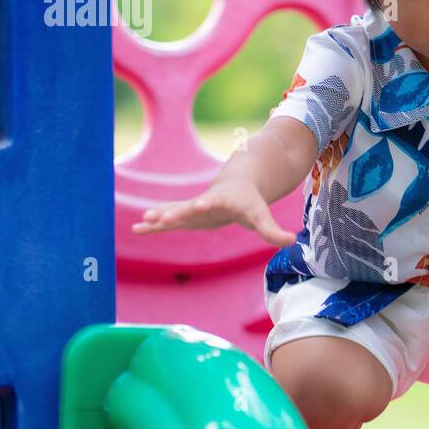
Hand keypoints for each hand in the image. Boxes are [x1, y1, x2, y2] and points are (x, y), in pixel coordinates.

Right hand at [130, 180, 296, 247]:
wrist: (236, 187)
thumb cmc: (249, 203)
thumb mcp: (261, 216)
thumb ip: (273, 230)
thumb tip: (292, 241)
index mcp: (222, 200)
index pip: (213, 203)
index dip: (206, 205)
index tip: (197, 205)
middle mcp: (203, 203)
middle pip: (187, 207)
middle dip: (174, 212)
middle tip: (157, 217)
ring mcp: (192, 209)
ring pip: (173, 213)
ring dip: (158, 218)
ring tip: (140, 224)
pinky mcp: (186, 216)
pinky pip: (167, 220)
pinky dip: (153, 225)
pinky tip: (136, 230)